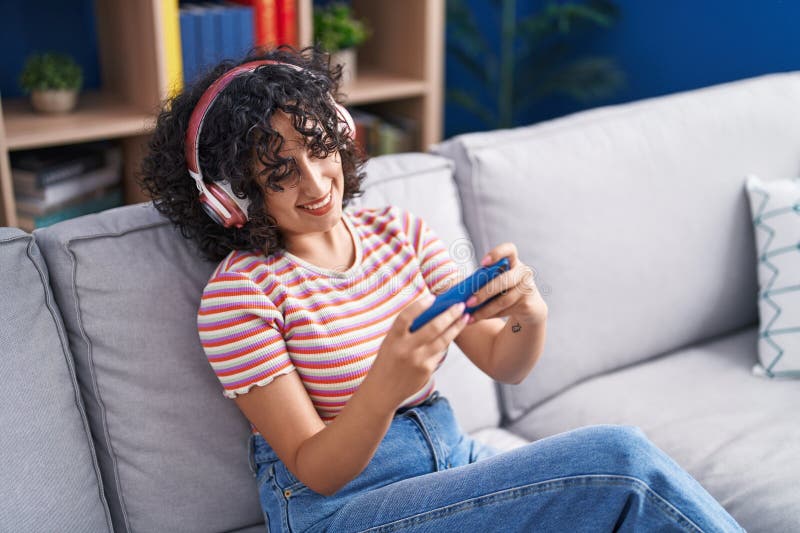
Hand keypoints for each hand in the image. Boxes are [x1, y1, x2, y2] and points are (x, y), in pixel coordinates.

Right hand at [368, 293, 469, 410]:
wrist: (382, 391)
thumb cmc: (387, 362)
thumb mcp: (390, 343)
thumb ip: (406, 331)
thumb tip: (431, 313)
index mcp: (392, 339)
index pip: (406, 317)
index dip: (420, 305)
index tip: (433, 297)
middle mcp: (405, 349)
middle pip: (432, 328)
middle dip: (449, 315)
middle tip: (461, 305)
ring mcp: (417, 361)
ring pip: (442, 341)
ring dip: (456, 328)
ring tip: (465, 318)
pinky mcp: (426, 371)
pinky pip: (439, 353)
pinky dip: (445, 343)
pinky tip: (452, 335)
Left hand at [465, 242, 547, 324]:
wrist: (529, 308)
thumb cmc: (504, 290)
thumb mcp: (494, 282)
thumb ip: (480, 281)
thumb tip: (456, 289)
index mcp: (513, 261)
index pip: (509, 249)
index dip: (496, 254)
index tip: (482, 264)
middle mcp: (523, 272)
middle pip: (503, 280)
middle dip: (483, 293)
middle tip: (468, 302)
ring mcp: (527, 288)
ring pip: (504, 300)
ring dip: (484, 309)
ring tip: (470, 315)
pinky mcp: (528, 304)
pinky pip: (506, 310)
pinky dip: (490, 315)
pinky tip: (477, 318)